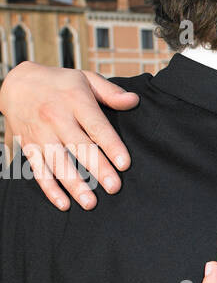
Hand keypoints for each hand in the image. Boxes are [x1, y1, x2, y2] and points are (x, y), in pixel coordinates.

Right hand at [0, 61, 137, 209]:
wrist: (16, 83)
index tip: (125, 164)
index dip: (111, 145)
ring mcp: (40, 134)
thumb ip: (110, 92)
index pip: (96, 126)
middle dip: (97, 169)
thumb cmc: (59, 83)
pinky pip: (38, 170)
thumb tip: (134, 101)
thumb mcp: (85, 78)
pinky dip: (50, 189)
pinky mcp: (28, 146)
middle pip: (79, 147)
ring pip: (58, 162)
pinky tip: (64, 204)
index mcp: (74, 100)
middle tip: (114, 188)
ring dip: (74, 184)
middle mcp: (56, 118)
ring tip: (90, 203)